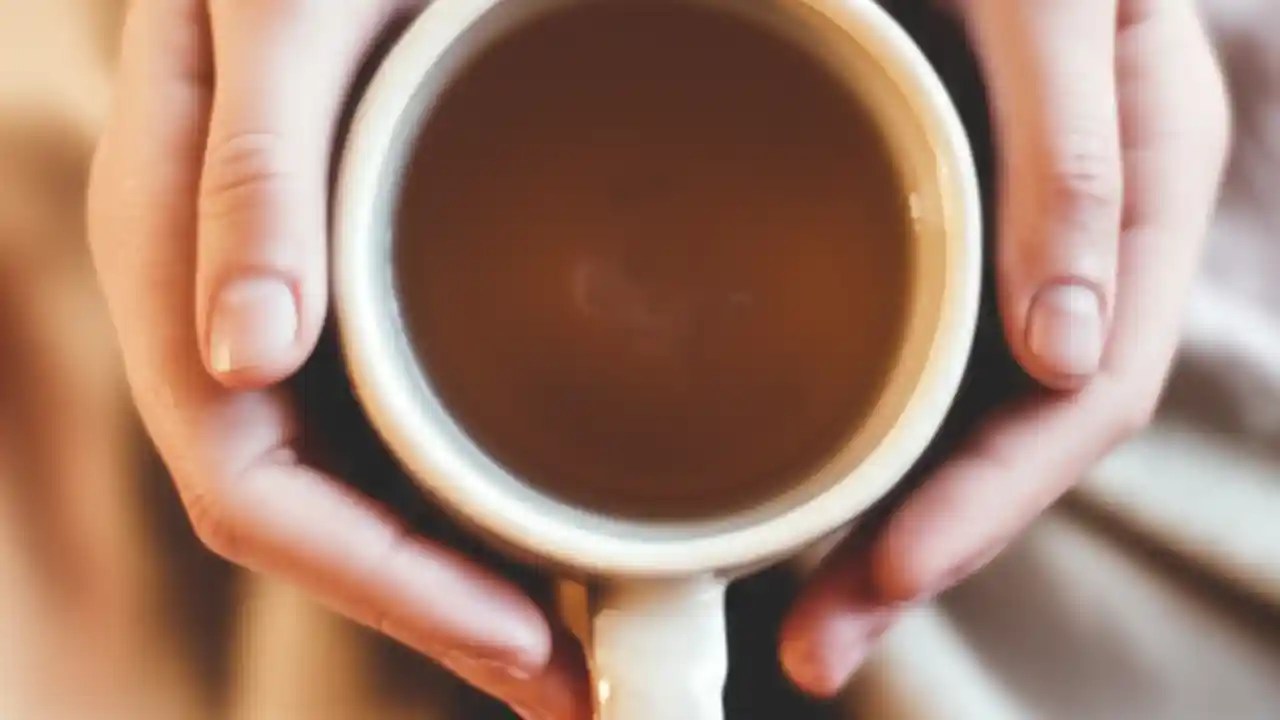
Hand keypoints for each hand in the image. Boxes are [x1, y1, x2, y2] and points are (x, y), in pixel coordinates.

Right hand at [87, 2, 586, 716]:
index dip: (383, 583)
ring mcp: (295, 311)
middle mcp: (227, 313)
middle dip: (440, 616)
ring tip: (576, 641)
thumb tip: (242, 355)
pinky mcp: (358, 292)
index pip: (252, 488)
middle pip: (318, 521)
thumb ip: (249, 173)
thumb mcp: (277, 23)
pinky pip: (396, 428)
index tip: (517, 633)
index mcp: (176, 267)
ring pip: (359, 490)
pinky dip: (467, 498)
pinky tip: (542, 524)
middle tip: (574, 684)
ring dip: (460, 580)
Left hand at [780, 0, 1230, 694]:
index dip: (990, 502)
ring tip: (810, 610)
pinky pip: (930, 365)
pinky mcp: (949, 233)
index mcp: (1145, 185)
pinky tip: (819, 492)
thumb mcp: (1053, 6)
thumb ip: (1073, 154)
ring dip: (893, 525)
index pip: (1088, 395)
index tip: (886, 572)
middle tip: (820, 643)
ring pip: (972, 418)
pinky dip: (877, 444)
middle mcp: (1088, 238)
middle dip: (925, 553)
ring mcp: (1017, 242)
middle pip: (1022, 438)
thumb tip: (1067, 354)